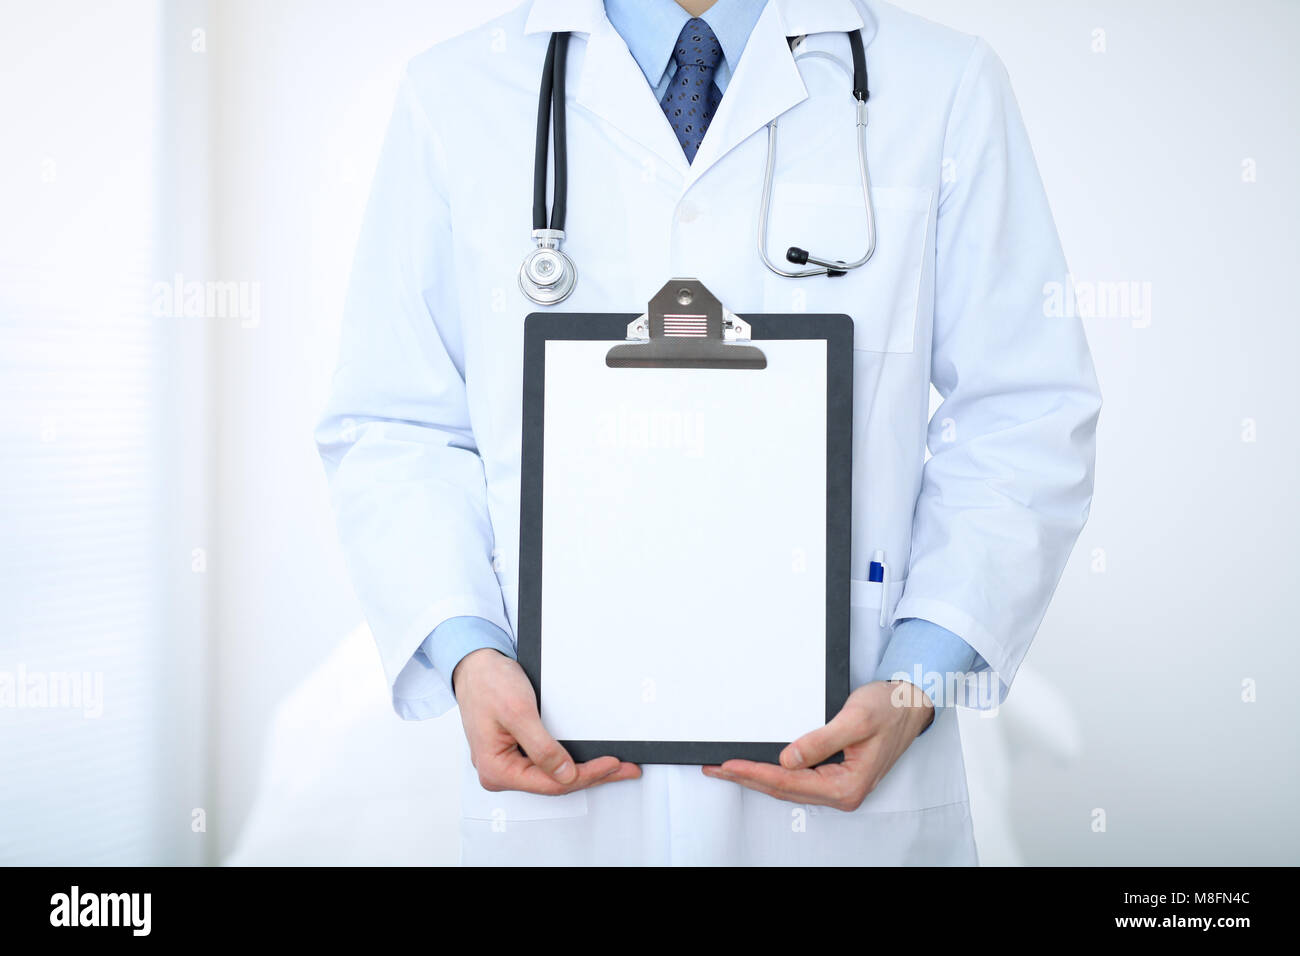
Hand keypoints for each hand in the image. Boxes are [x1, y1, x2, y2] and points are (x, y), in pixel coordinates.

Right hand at [452, 648, 640, 794]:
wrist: (477, 665)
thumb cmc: (488, 684)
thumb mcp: (519, 712)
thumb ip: (542, 747)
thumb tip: (564, 773)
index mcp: (497, 770)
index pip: (551, 783)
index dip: (585, 775)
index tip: (611, 764)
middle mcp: (501, 772)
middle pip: (555, 783)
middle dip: (592, 776)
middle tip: (624, 769)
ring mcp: (510, 762)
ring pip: (554, 775)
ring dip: (584, 770)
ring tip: (614, 766)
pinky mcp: (518, 751)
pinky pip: (548, 763)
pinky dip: (571, 760)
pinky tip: (589, 758)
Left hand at [701, 680, 934, 810]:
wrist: (909, 705)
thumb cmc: (888, 710)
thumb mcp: (855, 720)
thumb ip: (820, 741)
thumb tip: (788, 759)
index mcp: (847, 786)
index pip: (789, 782)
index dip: (755, 773)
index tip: (728, 765)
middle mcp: (843, 792)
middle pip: (784, 789)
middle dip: (748, 778)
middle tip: (716, 768)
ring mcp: (839, 787)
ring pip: (788, 787)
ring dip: (757, 778)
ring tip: (727, 769)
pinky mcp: (835, 776)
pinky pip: (798, 780)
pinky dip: (774, 774)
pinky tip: (758, 767)